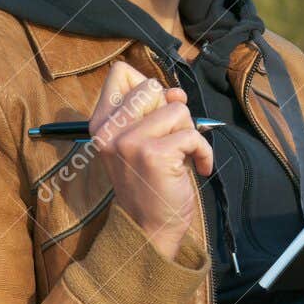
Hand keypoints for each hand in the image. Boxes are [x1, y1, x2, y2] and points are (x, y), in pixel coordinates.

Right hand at [89, 60, 212, 260]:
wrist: (150, 230)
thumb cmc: (151, 186)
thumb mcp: (142, 142)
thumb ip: (154, 111)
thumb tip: (175, 92)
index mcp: (100, 124)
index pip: (120, 73)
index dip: (147, 87)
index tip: (156, 112)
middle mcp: (108, 130)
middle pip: (152, 86)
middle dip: (172, 113)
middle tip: (169, 142)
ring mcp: (129, 142)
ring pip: (177, 109)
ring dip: (188, 133)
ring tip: (179, 157)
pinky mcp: (154, 154)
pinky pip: (193, 134)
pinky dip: (204, 152)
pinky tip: (198, 169)